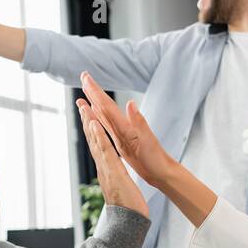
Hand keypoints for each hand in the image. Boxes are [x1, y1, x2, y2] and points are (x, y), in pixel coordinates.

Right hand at [77, 99, 147, 218]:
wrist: (128, 224)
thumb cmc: (127, 207)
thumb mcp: (120, 187)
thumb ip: (112, 177)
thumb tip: (108, 172)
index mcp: (106, 169)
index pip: (98, 144)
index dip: (92, 128)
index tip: (88, 112)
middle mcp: (103, 167)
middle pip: (93, 140)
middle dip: (87, 120)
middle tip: (80, 102)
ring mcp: (106, 170)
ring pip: (96, 143)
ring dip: (90, 124)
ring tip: (85, 107)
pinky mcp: (113, 173)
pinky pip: (105, 152)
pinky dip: (99, 137)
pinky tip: (96, 125)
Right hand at [79, 72, 175, 190]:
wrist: (164, 171)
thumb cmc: (157, 159)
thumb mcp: (148, 141)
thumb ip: (139, 122)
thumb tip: (130, 103)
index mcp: (127, 125)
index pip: (108, 105)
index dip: (96, 91)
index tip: (86, 77)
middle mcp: (124, 126)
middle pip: (105, 106)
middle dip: (93, 91)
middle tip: (83, 76)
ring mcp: (123, 133)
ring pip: (104, 115)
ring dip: (94, 103)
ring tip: (84, 93)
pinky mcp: (123, 142)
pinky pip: (107, 127)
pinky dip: (99, 119)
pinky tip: (95, 116)